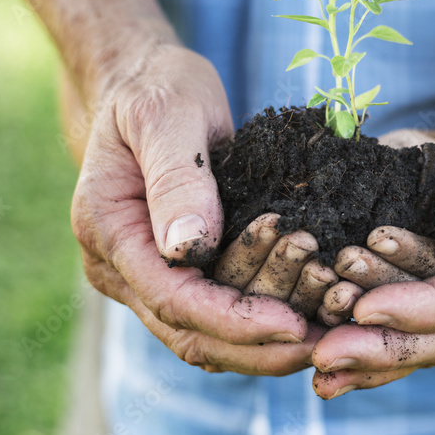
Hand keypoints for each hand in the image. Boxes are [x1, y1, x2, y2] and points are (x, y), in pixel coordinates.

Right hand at [71, 45, 318, 374]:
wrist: (145, 85)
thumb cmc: (157, 89)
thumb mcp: (168, 115)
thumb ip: (176, 177)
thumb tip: (189, 248)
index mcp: (108, 230)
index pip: (172, 298)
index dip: (235, 320)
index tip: (295, 325)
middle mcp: (118, 266)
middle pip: (187, 333)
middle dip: (257, 349)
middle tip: (325, 347)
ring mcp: (141, 274)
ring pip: (201, 335)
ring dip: (262, 347)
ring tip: (325, 340)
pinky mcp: (172, 271)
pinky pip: (213, 314)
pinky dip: (258, 324)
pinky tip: (308, 319)